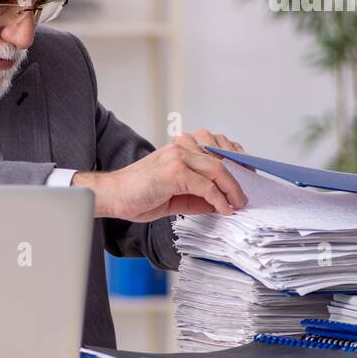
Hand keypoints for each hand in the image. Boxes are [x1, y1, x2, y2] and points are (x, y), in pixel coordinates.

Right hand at [72, 128, 248, 221]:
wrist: (110, 195)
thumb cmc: (135, 194)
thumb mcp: (174, 195)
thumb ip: (196, 196)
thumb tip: (220, 204)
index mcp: (179, 149)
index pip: (216, 150)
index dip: (235, 164)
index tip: (246, 180)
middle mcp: (180, 148)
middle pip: (220, 159)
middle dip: (239, 178)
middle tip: (246, 196)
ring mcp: (177, 157)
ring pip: (217, 170)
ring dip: (232, 189)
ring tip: (238, 204)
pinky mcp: (174, 171)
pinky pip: (206, 186)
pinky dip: (218, 199)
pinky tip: (223, 209)